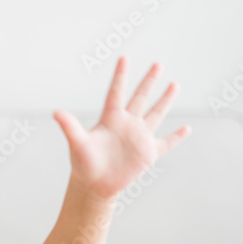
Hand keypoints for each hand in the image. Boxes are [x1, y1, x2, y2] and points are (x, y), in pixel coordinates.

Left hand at [53, 56, 190, 201]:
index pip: (116, 92)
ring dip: (165, 100)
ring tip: (174, 84)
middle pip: (140, 97)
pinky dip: (177, 137)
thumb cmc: (83, 164)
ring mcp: (139, 137)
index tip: (123, 57)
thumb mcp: (77, 143)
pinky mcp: (148, 153)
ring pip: (156, 114)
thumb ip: (70, 127)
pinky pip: (166, 143)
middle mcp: (127, 124)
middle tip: (157, 64)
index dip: (120, 75)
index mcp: (110, 119)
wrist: (94, 185)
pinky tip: (187, 129)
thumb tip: (55, 112)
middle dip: (149, 81)